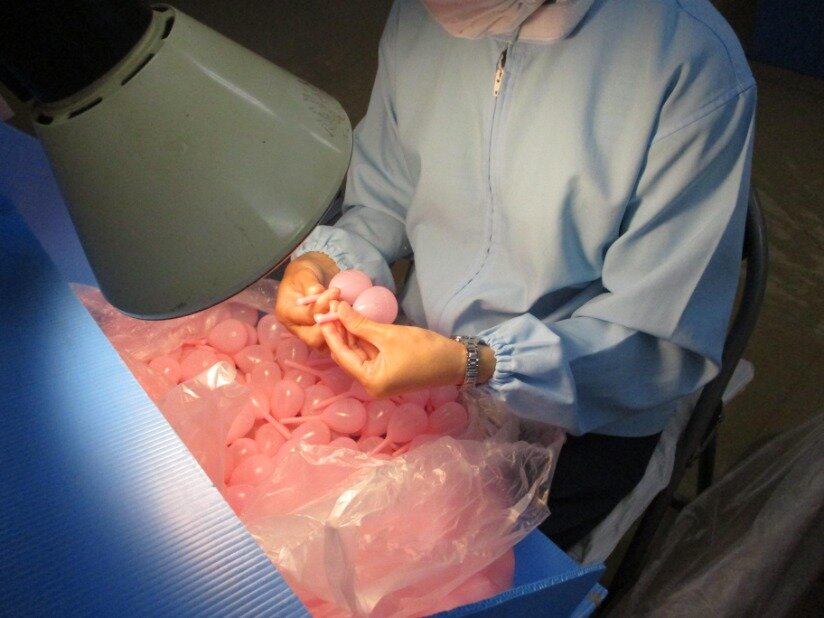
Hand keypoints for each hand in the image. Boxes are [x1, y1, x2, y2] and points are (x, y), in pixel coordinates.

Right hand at [274, 252, 340, 348]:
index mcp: (285, 312)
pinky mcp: (320, 337)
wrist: (308, 279)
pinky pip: (333, 343)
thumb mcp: (304, 273)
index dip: (322, 306)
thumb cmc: (303, 274)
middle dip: (331, 324)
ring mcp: (308, 335)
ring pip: (325, 344)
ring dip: (339, 330)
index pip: (305, 316)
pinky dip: (344, 334)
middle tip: (343, 307)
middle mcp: (295, 328)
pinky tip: (352, 321)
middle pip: (313, 338)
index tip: (335, 292)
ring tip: (348, 313)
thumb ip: (310, 284)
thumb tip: (318, 293)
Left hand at [318, 301, 466, 397]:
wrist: (455, 362)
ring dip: (349, 333)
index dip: (330, 332)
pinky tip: (356, 321)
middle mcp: (371, 384)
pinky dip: (362, 339)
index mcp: (370, 381)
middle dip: (339, 331)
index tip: (321, 312)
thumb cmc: (424, 350)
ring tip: (341, 309)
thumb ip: (361, 324)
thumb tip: (338, 309)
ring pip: (357, 353)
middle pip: (347, 355)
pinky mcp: (386, 372)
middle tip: (331, 306)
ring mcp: (379, 379)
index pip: (341, 354)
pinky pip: (368, 354)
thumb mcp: (389, 334)